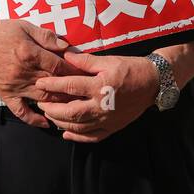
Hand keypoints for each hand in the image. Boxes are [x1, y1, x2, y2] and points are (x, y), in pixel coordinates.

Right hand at [0, 20, 82, 127]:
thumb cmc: (0, 31)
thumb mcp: (24, 26)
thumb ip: (46, 36)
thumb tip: (66, 47)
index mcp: (30, 54)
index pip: (59, 66)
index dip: (74, 71)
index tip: (86, 74)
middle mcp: (23, 73)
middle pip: (54, 84)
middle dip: (72, 88)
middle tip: (87, 92)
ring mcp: (14, 86)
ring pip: (43, 98)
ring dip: (59, 103)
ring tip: (74, 106)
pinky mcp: (6, 95)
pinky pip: (21, 111)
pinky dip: (34, 119)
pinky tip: (47, 122)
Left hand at [34, 51, 158, 141]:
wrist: (153, 83)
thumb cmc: (131, 68)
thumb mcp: (108, 60)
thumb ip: (85, 60)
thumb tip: (65, 55)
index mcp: (100, 86)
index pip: (70, 86)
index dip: (52, 85)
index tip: (39, 83)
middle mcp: (102, 105)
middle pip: (70, 112)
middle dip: (52, 109)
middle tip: (40, 103)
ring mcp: (107, 119)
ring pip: (78, 126)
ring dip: (61, 123)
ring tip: (50, 116)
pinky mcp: (113, 127)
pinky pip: (92, 137)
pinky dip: (77, 137)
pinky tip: (66, 134)